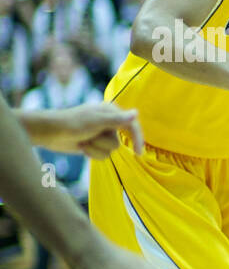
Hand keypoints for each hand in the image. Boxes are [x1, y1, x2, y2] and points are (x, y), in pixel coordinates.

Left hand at [30, 103, 144, 157]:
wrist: (50, 133)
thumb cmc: (72, 123)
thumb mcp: (97, 121)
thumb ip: (118, 119)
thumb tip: (137, 113)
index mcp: (111, 112)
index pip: (132, 126)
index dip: (138, 139)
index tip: (139, 153)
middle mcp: (108, 123)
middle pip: (118, 142)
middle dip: (103, 143)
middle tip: (89, 136)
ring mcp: (101, 134)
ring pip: (110, 151)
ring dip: (95, 148)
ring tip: (83, 141)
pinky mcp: (94, 144)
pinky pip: (102, 156)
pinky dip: (92, 153)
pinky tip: (82, 146)